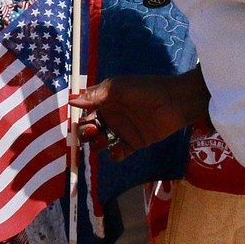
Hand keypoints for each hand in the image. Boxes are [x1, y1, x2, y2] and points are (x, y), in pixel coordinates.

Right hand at [70, 72, 205, 159]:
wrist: (173, 101)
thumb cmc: (144, 89)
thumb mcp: (116, 88)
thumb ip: (94, 96)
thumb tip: (71, 102)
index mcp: (104, 102)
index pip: (84, 113)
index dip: (78, 119)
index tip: (76, 123)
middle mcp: (111, 117)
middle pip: (89, 131)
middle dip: (85, 134)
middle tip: (91, 131)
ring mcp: (122, 131)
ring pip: (101, 143)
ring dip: (97, 145)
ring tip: (103, 140)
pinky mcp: (134, 143)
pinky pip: (118, 153)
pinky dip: (114, 155)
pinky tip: (116, 150)